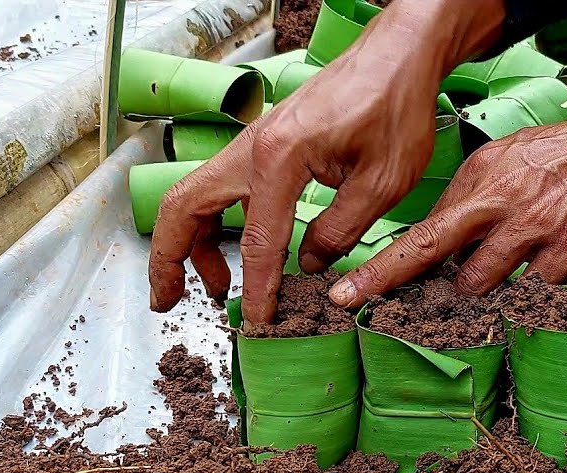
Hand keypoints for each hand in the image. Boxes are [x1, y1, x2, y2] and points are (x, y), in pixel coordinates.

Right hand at [148, 0, 505, 322]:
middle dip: (169, 259)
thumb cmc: (394, 107)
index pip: (258, 242)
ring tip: (212, 286)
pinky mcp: (266, 144)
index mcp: (278, 159)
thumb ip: (342, 230)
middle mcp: (253, 149)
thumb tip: (312, 266)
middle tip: (168, 302)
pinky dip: (219, 222)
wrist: (397, 56)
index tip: (258, 322)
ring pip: (198, 197)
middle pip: (185, 208)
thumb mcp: (383, 182)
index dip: (257, 289)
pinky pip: (225, 188)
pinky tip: (243, 248)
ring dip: (193, 242)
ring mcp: (254, 144)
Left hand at [329, 56, 566, 303]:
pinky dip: (536, 294)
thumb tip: (452, 244)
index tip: (349, 291)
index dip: (385, 266)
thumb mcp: (517, 159)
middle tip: (358, 304)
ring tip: (506, 276)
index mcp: (482, 176)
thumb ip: (482, 199)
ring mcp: (533, 226)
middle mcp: (499, 199)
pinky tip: (551, 275)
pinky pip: (534, 292)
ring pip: (481, 281)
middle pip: (430, 251)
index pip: (423, 229)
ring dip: (484, 291)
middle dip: (390, 281)